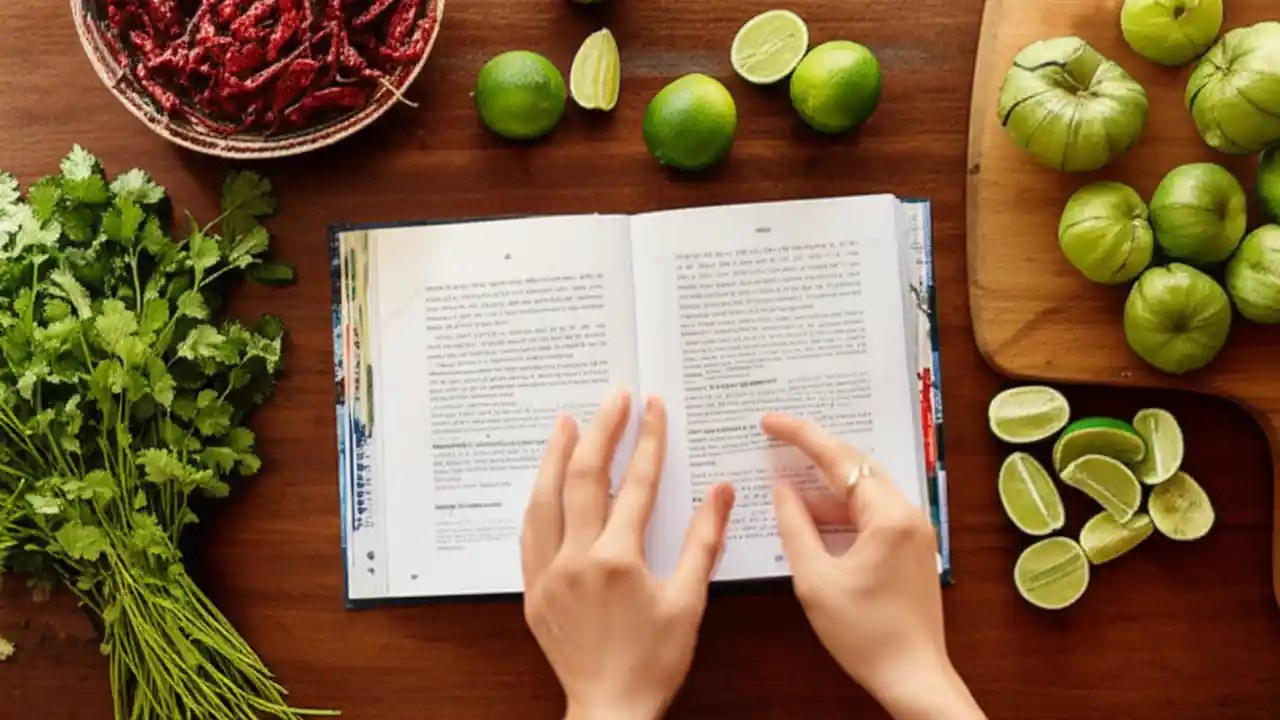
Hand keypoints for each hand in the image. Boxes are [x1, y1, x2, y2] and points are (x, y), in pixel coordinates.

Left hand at [522, 391, 735, 719]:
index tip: (653, 407)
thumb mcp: (688, 602)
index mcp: (617, 560)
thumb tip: (721, 492)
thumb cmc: (654, 663)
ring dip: (556, 456)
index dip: (647, 440)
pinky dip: (539, 499)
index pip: (635, 484)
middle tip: (614, 398)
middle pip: (584, 477)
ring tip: (567, 422)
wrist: (609, 711)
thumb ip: (704, 541)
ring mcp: (548, 573)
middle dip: (601, 431)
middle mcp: (575, 559)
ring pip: (545, 499)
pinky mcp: (532, 590)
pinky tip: (545, 482)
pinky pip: (530, 532)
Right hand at [763, 413, 983, 719]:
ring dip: (826, 481)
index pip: (839, 459)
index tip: (770, 420)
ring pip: (864, 488)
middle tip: (775, 434)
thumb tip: (781, 489)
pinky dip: (840, 507)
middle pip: (856, 464)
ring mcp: (914, 530)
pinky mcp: (911, 547)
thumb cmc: (865, 635)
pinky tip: (812, 512)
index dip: (801, 435)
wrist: (914, 677)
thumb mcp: (816, 580)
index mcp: (888, 516)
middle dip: (814, 448)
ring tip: (786, 469)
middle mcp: (908, 514)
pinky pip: (872, 511)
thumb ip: (795, 527)